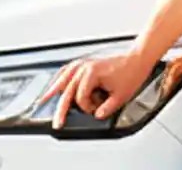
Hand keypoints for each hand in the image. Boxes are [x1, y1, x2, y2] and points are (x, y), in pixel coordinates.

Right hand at [38, 51, 154, 128]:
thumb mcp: (121, 95)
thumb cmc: (131, 73)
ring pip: (63, 77)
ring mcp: (84, 63)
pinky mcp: (86, 63)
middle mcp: (85, 67)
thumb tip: (96, 116)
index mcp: (92, 73)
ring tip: (44, 99)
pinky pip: (68, 69)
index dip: (87, 107)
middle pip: (67, 89)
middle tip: (56, 121)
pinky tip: (57, 82)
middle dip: (60, 107)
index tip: (95, 110)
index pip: (80, 97)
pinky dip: (60, 77)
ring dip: (53, 88)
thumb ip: (107, 108)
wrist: (137, 59)